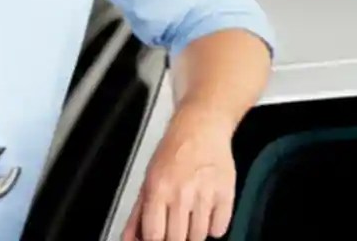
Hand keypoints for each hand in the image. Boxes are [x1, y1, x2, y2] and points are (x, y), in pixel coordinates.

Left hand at [122, 109, 237, 240]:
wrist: (201, 127)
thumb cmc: (172, 152)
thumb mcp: (148, 179)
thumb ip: (138, 213)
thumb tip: (129, 239)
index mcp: (157, 189)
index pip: (154, 235)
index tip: (158, 237)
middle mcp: (181, 193)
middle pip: (177, 240)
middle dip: (174, 238)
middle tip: (174, 227)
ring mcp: (205, 194)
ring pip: (199, 237)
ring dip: (194, 233)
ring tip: (191, 215)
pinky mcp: (226, 194)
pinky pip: (219, 229)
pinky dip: (213, 226)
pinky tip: (206, 211)